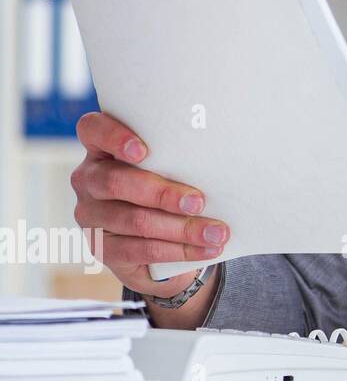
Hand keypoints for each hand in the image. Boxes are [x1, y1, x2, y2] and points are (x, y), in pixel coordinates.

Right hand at [71, 112, 228, 299]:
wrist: (162, 244)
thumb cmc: (174, 189)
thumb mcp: (174, 167)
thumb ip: (182, 158)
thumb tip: (224, 155)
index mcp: (103, 149)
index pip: (92, 130)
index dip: (112, 137)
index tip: (142, 150)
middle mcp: (89, 180)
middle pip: (116, 182)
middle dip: (163, 193)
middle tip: (199, 202)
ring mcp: (91, 216)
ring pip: (134, 220)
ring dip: (181, 228)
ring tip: (215, 233)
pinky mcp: (102, 249)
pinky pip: (140, 250)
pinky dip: (178, 250)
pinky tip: (205, 250)